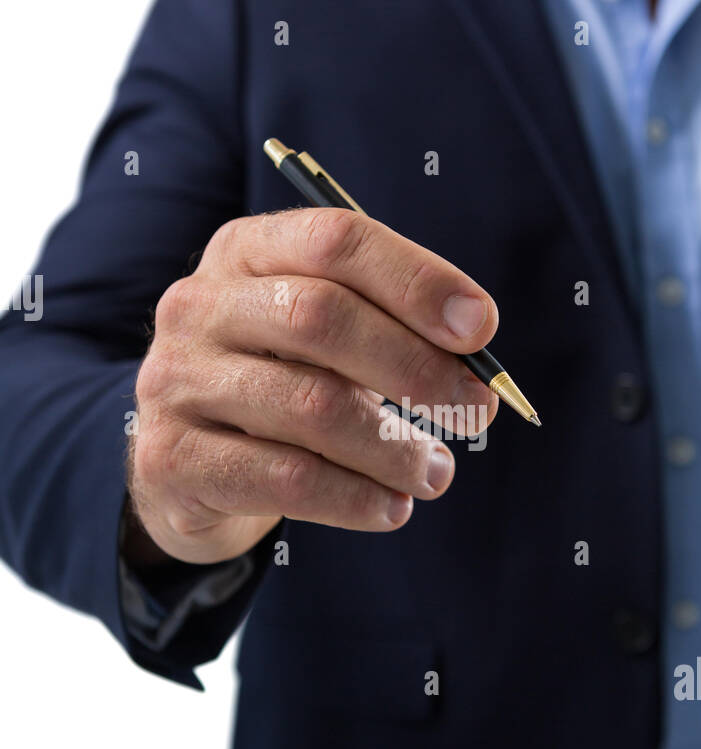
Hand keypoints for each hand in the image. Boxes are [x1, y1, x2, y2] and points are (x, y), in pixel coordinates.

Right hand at [127, 208, 498, 563]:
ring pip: (312, 407)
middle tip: (476, 410)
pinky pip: (288, 479)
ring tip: (435, 472)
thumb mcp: (326, 339)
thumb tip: (476, 356)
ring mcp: (176, 382)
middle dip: (415, 366)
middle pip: (320, 316)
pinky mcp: (172, 458)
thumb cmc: (282, 385)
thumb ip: (392, 328)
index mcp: (245, 251)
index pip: (334, 240)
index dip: (416, 280)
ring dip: (395, 447)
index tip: (480, 329)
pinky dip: (357, 499)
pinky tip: (392, 508)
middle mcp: (198, 305)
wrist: (188, 468)